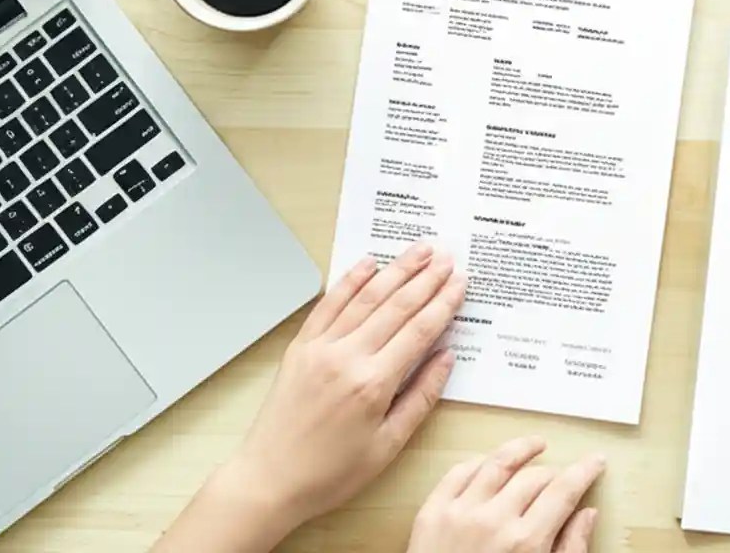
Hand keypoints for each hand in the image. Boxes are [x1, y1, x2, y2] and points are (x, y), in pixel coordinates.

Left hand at [219, 243, 464, 532]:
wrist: (270, 479)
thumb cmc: (330, 472)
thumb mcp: (389, 445)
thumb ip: (421, 397)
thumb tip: (446, 359)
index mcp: (373, 384)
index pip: (419, 330)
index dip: (443, 303)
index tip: (460, 282)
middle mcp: (347, 357)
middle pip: (396, 306)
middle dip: (425, 278)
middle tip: (446, 256)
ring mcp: (321, 348)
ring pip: (365, 298)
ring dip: (395, 270)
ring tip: (418, 250)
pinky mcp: (300, 347)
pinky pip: (328, 305)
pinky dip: (350, 281)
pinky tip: (368, 263)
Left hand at [408, 437, 604, 552]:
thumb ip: (570, 550)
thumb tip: (587, 515)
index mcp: (526, 543)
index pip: (564, 490)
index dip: (584, 471)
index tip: (594, 462)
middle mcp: (494, 521)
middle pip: (535, 476)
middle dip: (555, 471)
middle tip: (563, 475)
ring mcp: (460, 513)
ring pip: (497, 462)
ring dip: (521, 449)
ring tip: (535, 445)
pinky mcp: (432, 513)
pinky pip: (459, 472)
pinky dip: (479, 462)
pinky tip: (490, 462)